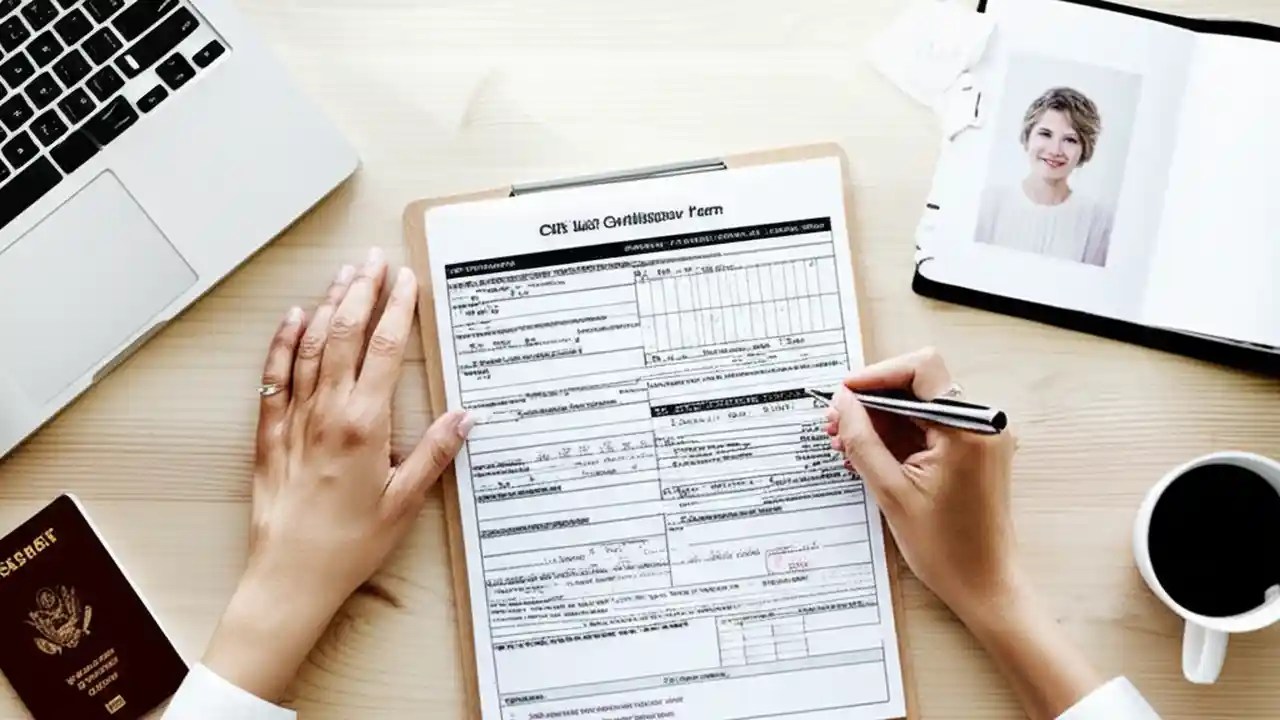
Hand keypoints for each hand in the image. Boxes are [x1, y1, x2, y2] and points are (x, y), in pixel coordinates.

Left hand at [203, 249, 472, 701]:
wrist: (290, 575)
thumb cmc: (349, 544)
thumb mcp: (404, 502)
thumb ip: (434, 454)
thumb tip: (464, 417)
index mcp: (364, 424)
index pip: (384, 349)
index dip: (396, 308)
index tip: (405, 279)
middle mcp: (327, 412)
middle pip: (346, 334)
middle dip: (362, 290)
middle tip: (374, 259)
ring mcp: (294, 419)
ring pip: (311, 346)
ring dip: (328, 306)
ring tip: (343, 276)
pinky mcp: (270, 434)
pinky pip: (275, 376)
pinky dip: (284, 342)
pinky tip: (294, 319)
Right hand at [826, 348, 1102, 718]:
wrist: (985, 585)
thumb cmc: (947, 548)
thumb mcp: (890, 492)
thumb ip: (862, 440)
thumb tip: (841, 402)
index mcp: (966, 430)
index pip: (920, 369)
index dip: (876, 376)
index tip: (844, 394)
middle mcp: (980, 424)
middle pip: (917, 385)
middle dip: (872, 401)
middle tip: (836, 424)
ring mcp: (980, 437)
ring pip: (920, 406)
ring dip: (881, 420)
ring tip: (846, 444)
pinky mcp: (974, 451)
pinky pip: (930, 427)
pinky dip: (899, 436)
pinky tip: (870, 455)